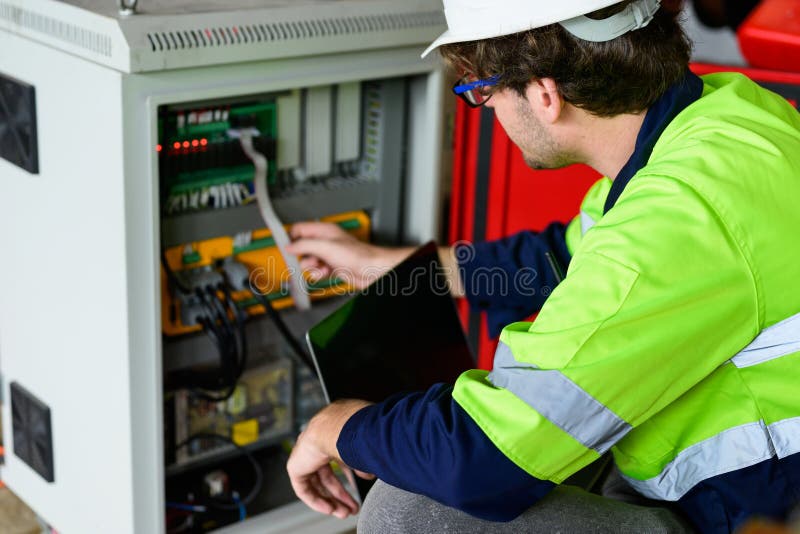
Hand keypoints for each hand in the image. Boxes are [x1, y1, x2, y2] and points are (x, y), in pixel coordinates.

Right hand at [287, 222, 411, 289]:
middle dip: (302, 256)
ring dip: (311, 267)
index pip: (299, 229)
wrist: (370, 270)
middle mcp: (325, 241)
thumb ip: (304, 245)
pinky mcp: (331, 267)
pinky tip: (325, 273)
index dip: (290, 237)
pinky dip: (318, 274)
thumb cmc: (357, 254)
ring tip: (320, 267)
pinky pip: (316, 270)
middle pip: (302, 247)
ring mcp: (328, 254)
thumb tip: (289, 246)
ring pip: (308, 261)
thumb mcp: (325, 246)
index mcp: (323, 230)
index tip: (284, 246)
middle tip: (307, 259)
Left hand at [287, 399, 373, 517]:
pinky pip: (304, 489)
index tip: (357, 491)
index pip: (338, 460)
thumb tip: (368, 475)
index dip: (349, 477)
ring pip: (317, 484)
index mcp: (331, 434)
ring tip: (344, 513)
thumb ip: (362, 463)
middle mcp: (316, 443)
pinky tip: (329, 508)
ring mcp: (304, 454)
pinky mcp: (295, 467)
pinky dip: (316, 500)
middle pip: (327, 476)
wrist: (335, 428)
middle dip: (340, 494)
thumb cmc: (352, 431)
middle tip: (352, 507)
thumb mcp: (361, 450)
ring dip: (331, 500)